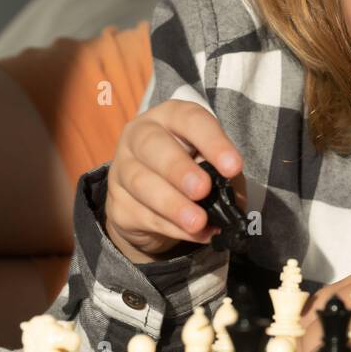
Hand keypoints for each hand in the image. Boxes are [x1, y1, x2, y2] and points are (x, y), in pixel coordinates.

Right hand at [104, 99, 246, 262]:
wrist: (153, 204)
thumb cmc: (192, 171)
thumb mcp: (213, 164)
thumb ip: (223, 174)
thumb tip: (232, 199)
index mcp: (171, 117)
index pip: (190, 120)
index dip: (212, 142)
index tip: (233, 167)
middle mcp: (140, 136)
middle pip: (153, 146)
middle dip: (179, 169)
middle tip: (202, 189)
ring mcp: (123, 168)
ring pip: (142, 183)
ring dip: (173, 205)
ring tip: (199, 222)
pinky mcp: (117, 203)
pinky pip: (142, 214)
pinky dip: (172, 227)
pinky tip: (195, 234)